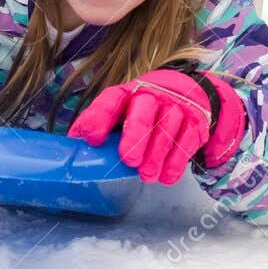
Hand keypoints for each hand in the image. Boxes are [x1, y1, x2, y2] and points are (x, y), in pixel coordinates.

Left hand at [67, 67, 244, 184]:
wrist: (188, 92)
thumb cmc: (145, 108)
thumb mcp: (122, 110)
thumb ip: (101, 124)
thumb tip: (72, 144)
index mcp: (128, 93)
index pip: (111, 100)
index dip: (99, 117)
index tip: (92, 138)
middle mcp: (152, 95)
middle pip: (144, 110)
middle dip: (135, 135)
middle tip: (128, 160)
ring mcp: (176, 106)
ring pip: (168, 127)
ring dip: (156, 154)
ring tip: (146, 176)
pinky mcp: (195, 122)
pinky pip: (187, 140)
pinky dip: (176, 162)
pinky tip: (166, 176)